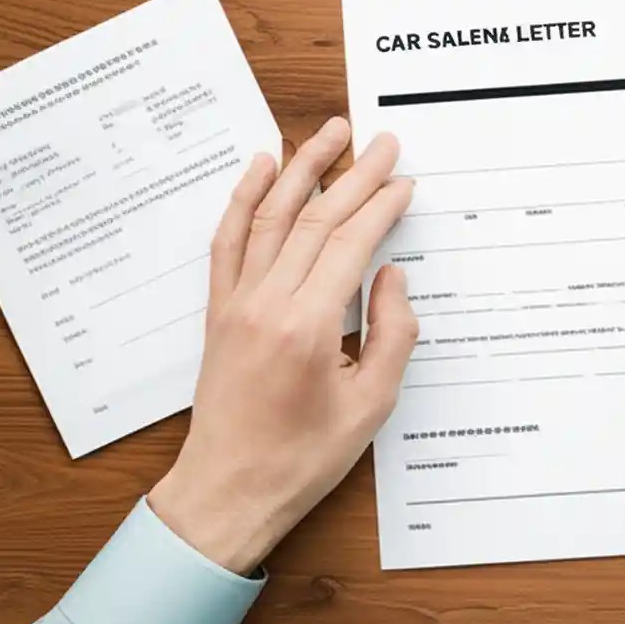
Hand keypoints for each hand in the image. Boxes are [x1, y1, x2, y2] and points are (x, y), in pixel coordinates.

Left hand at [148, 117, 416, 573]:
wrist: (228, 489)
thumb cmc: (302, 457)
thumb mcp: (371, 406)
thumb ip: (393, 336)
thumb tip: (391, 278)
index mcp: (309, 327)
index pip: (349, 244)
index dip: (382, 207)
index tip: (406, 182)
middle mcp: (267, 303)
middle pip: (314, 220)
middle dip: (353, 175)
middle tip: (382, 142)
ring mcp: (237, 302)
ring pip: (270, 217)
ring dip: (301, 170)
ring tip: (327, 134)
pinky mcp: (219, 310)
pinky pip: (227, 241)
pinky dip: (242, 199)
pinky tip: (260, 168)